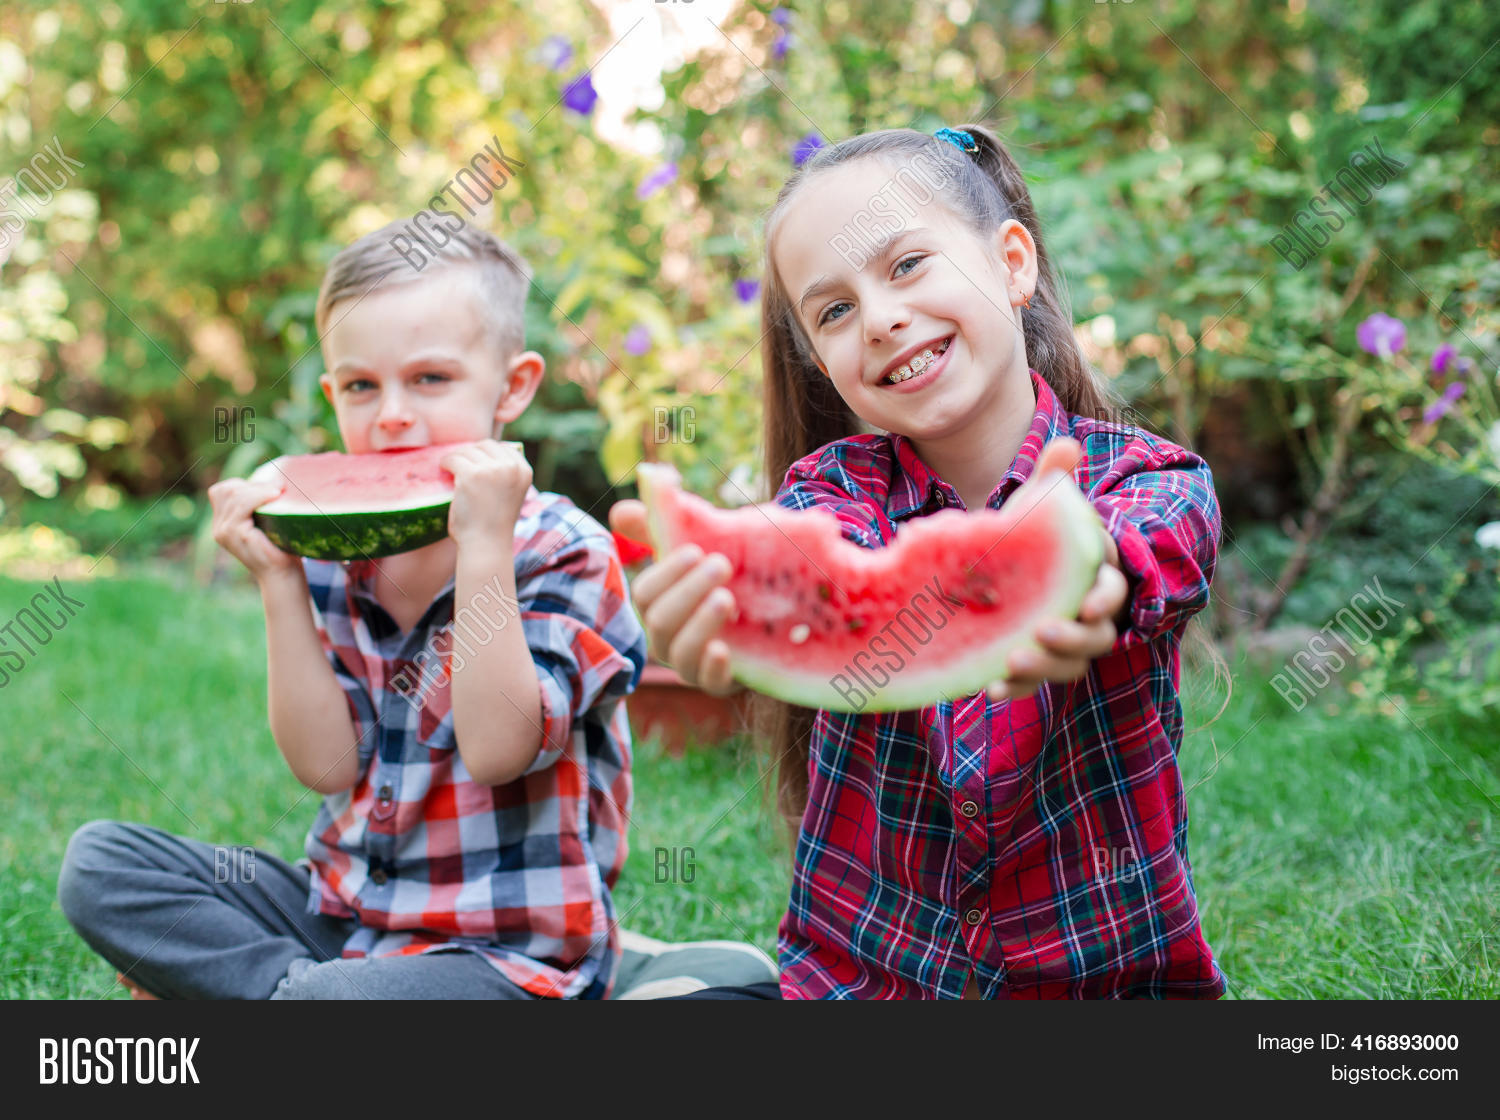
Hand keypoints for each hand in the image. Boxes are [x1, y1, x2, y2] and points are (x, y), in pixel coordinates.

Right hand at [208, 477, 302, 583]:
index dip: (243, 484)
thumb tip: (276, 477)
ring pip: (234, 494)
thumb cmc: (280, 549)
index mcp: (224, 523)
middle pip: (224, 489)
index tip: (268, 488)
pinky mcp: (233, 534)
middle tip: (277, 487)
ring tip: (279, 490)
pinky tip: (275, 496)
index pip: (222, 491)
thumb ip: (259, 506)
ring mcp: (224, 531)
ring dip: (258, 488)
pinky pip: (242, 505)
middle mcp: (219, 527)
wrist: (282, 575)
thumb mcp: (266, 523)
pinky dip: (259, 495)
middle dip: (251, 484)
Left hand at [442, 440, 530, 548]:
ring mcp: (491, 470)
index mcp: (524, 471)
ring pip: (467, 451)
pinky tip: (443, 470)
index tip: (475, 461)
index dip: (487, 453)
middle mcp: (511, 467)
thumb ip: (504, 475)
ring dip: (457, 458)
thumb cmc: (494, 525)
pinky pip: (453, 459)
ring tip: (450, 469)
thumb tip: (482, 453)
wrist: (486, 545)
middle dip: (472, 453)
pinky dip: (445, 463)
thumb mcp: (510, 494)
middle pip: (485, 445)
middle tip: (460, 464)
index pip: (504, 448)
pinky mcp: (471, 474)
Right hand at [609, 498, 739, 694]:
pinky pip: (707, 683)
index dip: (667, 573)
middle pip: (660, 621)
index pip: (645, 593)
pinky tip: (724, 649)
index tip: (696, 550)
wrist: (769, 618)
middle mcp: (667, 638)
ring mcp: (690, 664)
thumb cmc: (722, 579)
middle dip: (688, 592)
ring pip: (679, 653)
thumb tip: (620, 511)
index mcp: (657, 606)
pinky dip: (712, 668)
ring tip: (727, 599)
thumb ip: (660, 528)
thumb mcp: (696, 550)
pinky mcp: (718, 683)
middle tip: (723, 565)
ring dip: (700, 624)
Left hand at [985, 437, 1127, 702]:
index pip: (1113, 589)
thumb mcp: (1038, 507)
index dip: (1105, 598)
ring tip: (1011, 663)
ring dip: (1043, 668)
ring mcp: (1063, 645)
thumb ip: (1053, 481)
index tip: (1087, 603)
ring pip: (1068, 666)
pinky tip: (988, 690)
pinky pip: (1032, 685)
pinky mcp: (1035, 664)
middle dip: (1073, 637)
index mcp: (1095, 576)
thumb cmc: (1031, 536)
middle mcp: (1087, 616)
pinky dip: (1014, 689)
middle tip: (1043, 631)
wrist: (1002, 572)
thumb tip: (1066, 442)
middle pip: (1096, 636)